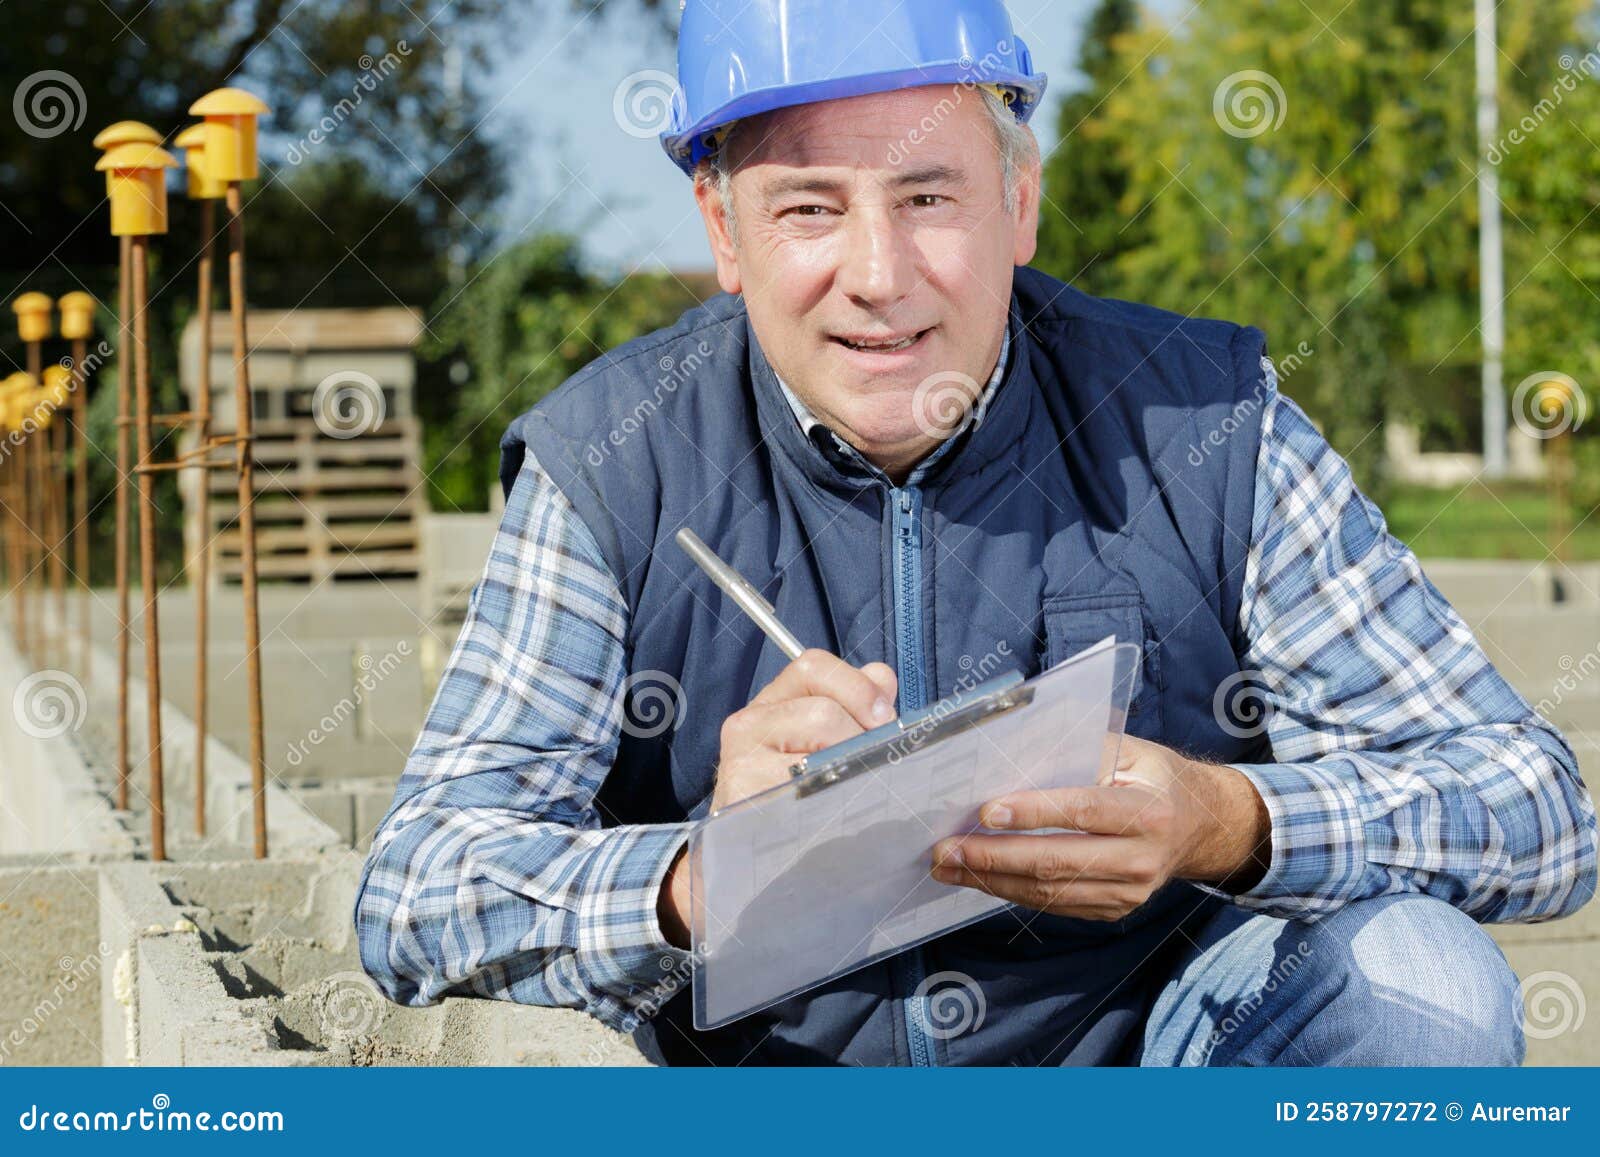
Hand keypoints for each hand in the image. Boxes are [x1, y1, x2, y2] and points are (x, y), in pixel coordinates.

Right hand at [708, 649, 897, 812]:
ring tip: (851, 790)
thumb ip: (856, 702)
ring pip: (819, 750)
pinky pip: (808, 789)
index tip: (884, 717)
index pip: (814, 666)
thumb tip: (880, 677)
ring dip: (852, 770)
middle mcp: (750, 723)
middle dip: (862, 738)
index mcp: (774, 702)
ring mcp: (742, 760)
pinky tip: (833, 811)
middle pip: (824, 711)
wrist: (760, 851)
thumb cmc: (802, 791)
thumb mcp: (827, 738)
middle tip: (872, 764)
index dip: (858, 688)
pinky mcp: (745, 796)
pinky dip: (834, 799)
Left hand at [928, 735, 1269, 920]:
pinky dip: (1013, 892)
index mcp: (1148, 811)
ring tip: (949, 867)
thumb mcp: (1132, 751)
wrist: (1202, 826)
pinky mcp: (1114, 910)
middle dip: (994, 857)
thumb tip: (1015, 750)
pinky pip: (1056, 905)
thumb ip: (1082, 750)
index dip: (1033, 813)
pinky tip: (980, 879)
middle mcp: (1142, 859)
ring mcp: (1130, 893)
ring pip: (1051, 893)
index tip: (986, 811)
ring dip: (992, 880)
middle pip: (1057, 862)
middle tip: (947, 849)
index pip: (1082, 811)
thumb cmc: (1155, 777)